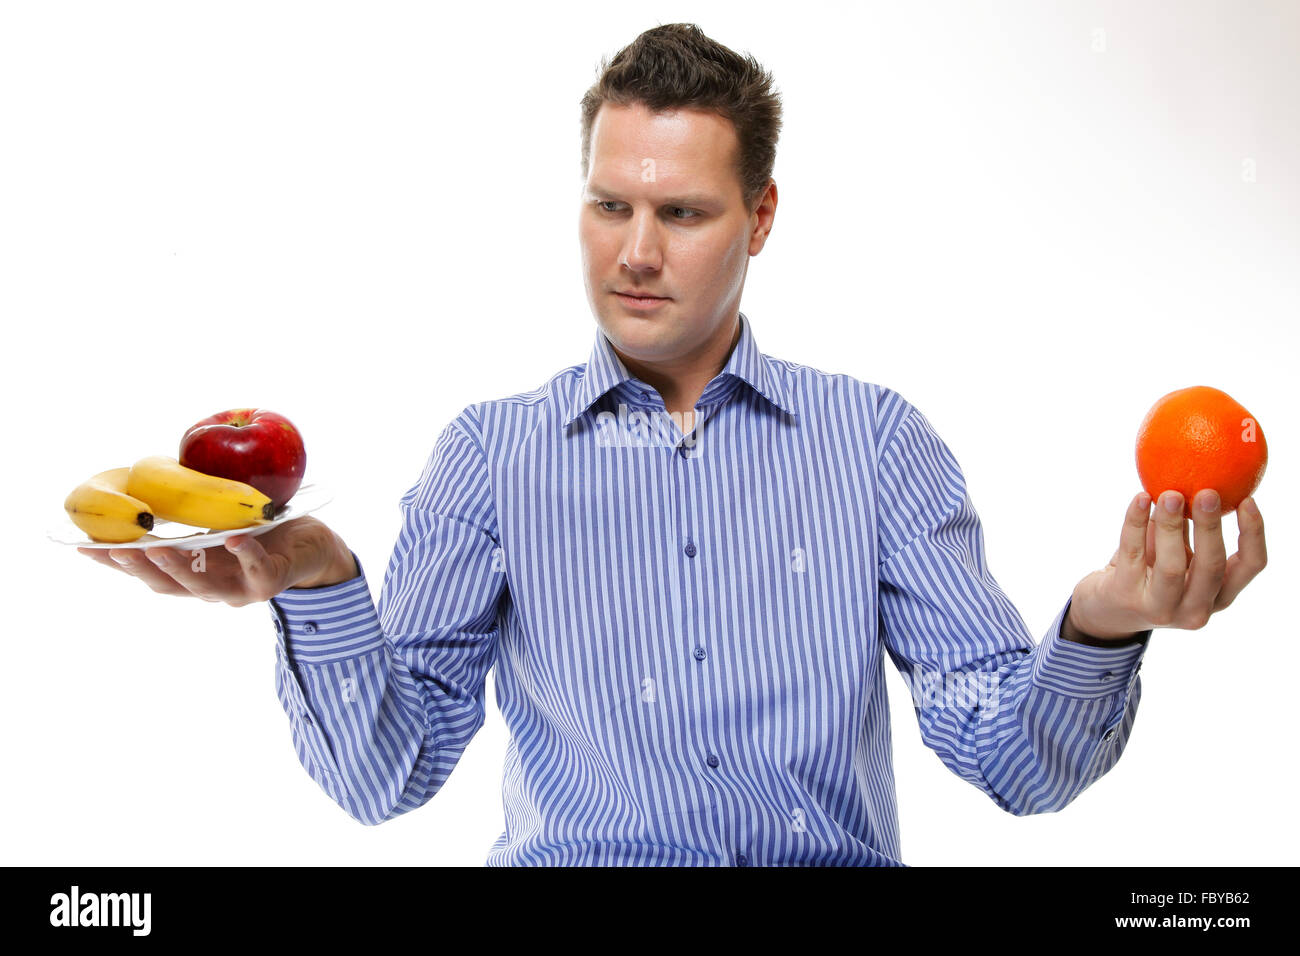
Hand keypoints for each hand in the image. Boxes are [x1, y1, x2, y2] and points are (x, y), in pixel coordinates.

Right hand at [76, 516, 346, 607]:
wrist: (312, 543)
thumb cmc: (260, 528)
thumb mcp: (217, 521)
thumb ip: (189, 515)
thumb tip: (148, 482)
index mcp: (194, 572)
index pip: (148, 572)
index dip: (116, 563)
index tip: (84, 546)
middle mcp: (212, 587)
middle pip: (168, 585)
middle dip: (139, 569)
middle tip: (115, 550)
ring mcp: (240, 589)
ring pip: (205, 585)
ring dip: (180, 567)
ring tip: (159, 547)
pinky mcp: (271, 582)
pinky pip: (257, 569)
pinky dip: (245, 555)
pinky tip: (234, 540)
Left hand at [1066, 490, 1266, 641]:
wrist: (1105, 609)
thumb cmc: (1149, 573)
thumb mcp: (1178, 555)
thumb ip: (1191, 528)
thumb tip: (1200, 477)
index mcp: (1219, 594)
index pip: (1251, 566)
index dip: (1254, 534)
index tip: (1247, 499)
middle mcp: (1196, 609)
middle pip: (1212, 566)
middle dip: (1210, 526)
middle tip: (1207, 492)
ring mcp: (1160, 608)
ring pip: (1172, 565)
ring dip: (1172, 525)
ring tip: (1170, 494)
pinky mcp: (1126, 597)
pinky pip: (1133, 553)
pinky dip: (1136, 522)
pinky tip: (1140, 498)